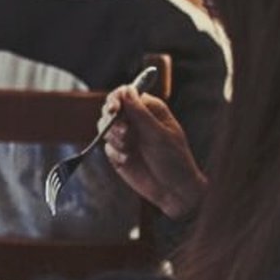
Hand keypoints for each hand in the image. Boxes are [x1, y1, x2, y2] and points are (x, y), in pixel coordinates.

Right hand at [101, 86, 206, 219]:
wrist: (172, 189)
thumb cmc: (174, 159)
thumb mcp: (158, 135)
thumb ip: (140, 113)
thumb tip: (126, 90)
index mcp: (150, 110)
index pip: (126, 94)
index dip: (116, 99)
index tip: (113, 110)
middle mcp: (136, 120)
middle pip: (110, 109)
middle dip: (113, 121)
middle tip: (125, 134)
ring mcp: (127, 136)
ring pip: (105, 127)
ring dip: (114, 138)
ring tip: (129, 149)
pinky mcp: (118, 152)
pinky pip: (106, 146)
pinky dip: (115, 153)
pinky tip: (128, 160)